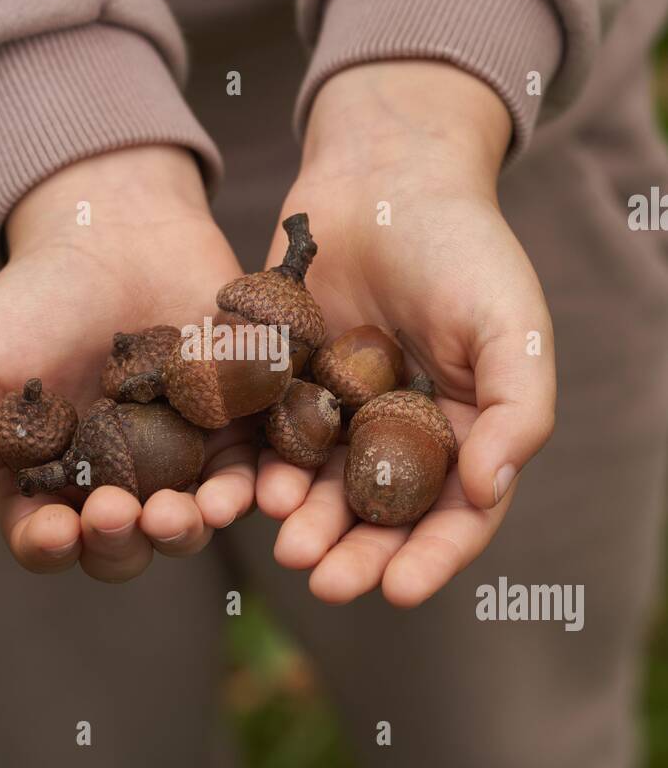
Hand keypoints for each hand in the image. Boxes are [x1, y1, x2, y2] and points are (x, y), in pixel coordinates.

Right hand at [0, 146, 255, 580]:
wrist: (115, 231)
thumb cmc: (33, 299)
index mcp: (50, 480)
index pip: (47, 538)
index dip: (50, 544)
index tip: (57, 530)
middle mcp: (117, 484)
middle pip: (123, 546)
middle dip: (121, 543)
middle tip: (121, 514)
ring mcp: (178, 462)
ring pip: (187, 523)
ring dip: (185, 530)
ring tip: (181, 513)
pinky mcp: (234, 430)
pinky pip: (247, 477)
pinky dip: (246, 493)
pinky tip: (242, 493)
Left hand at [257, 61, 555, 606]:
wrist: (384, 174)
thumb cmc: (464, 247)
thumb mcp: (512, 325)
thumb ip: (518, 410)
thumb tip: (488, 493)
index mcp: (465, 431)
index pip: (454, 515)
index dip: (430, 559)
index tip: (399, 593)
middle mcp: (399, 433)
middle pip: (379, 516)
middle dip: (356, 555)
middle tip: (324, 583)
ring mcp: (338, 412)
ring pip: (319, 488)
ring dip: (305, 524)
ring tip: (285, 544)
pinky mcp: (283, 385)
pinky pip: (270, 441)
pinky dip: (261, 472)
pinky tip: (249, 491)